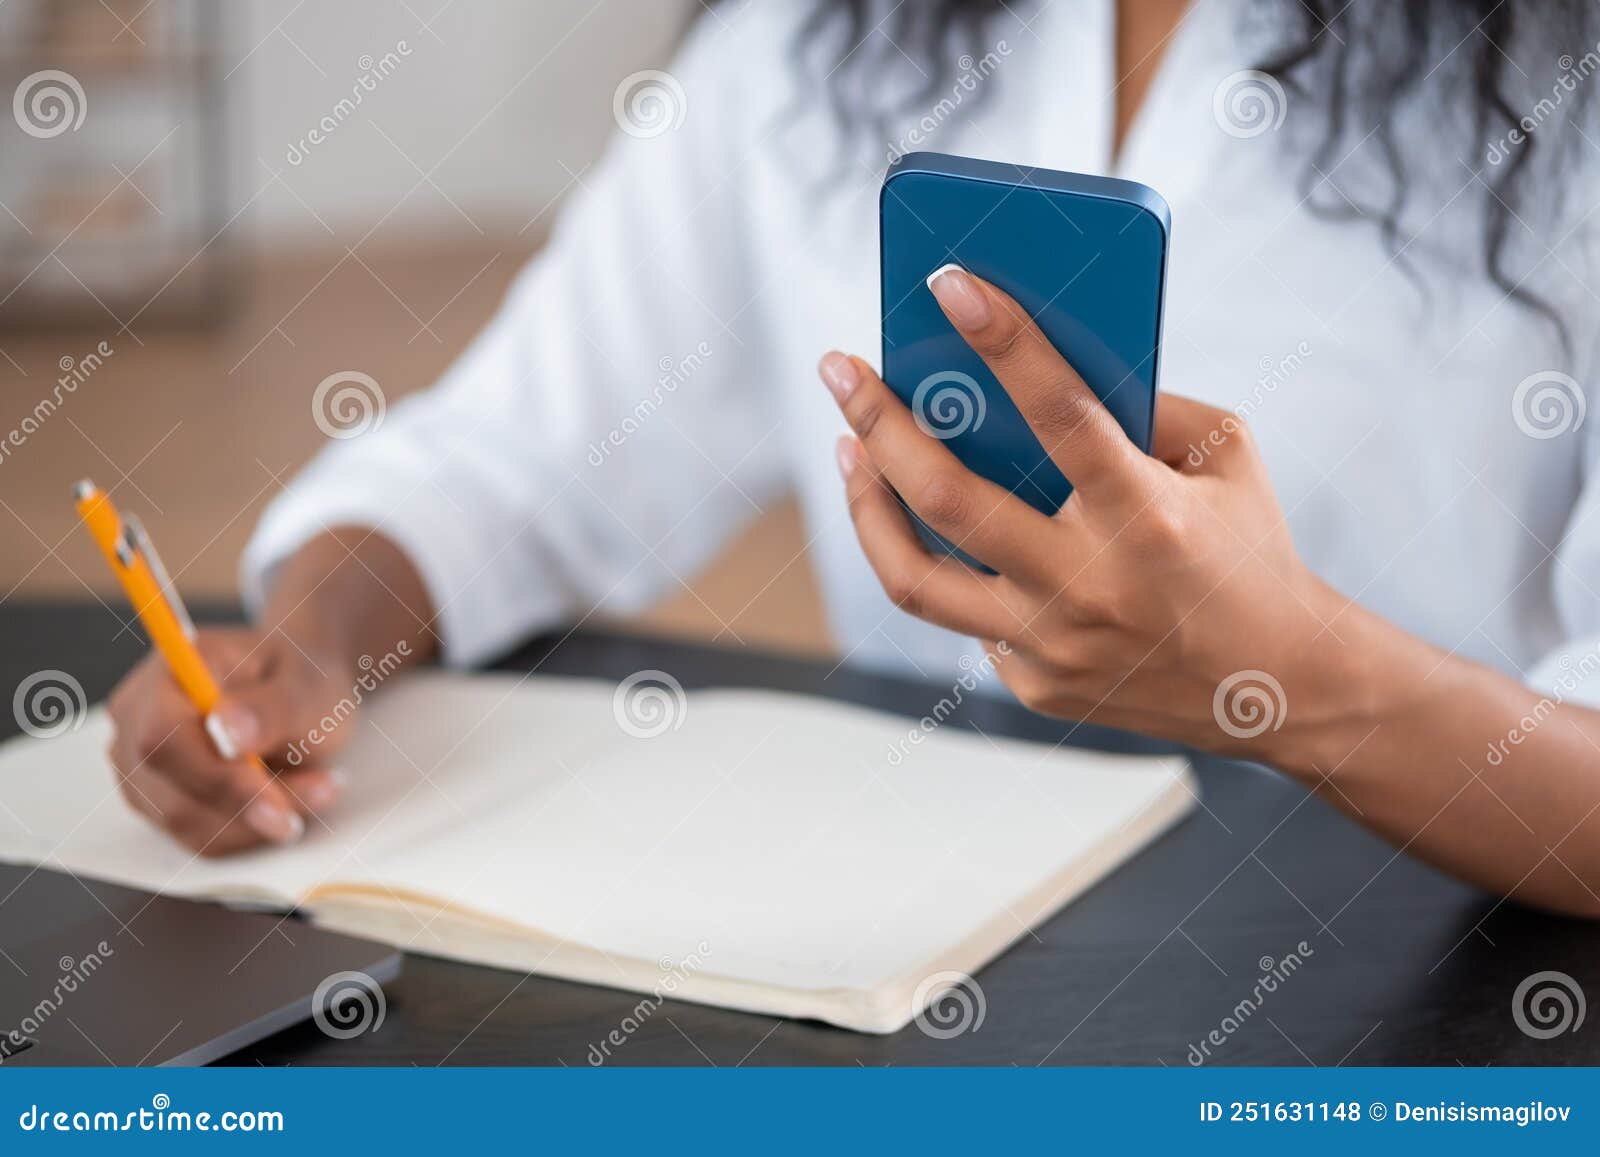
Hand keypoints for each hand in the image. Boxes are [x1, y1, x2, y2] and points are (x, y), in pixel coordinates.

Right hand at [106, 627, 358, 855]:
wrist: (299, 690)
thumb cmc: (299, 678)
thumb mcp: (306, 685)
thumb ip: (270, 708)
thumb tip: (226, 732)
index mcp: (172, 669)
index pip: (163, 736)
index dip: (215, 777)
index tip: (276, 799)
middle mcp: (139, 715)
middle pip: (170, 788)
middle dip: (251, 804)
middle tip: (325, 790)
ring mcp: (139, 761)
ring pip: (188, 821)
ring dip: (258, 819)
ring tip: (319, 786)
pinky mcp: (158, 798)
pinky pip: (201, 835)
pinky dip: (251, 828)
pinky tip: (288, 799)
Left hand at [820, 266, 1361, 765]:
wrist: (1275, 687)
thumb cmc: (1248, 552)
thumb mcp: (1223, 460)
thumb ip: (1142, 406)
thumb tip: (1032, 364)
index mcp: (1148, 516)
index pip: (1061, 413)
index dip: (1002, 341)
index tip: (948, 282)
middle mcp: (1088, 586)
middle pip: (949, 498)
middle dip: (878, 422)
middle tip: (838, 368)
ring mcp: (1051, 645)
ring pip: (915, 578)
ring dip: (866, 503)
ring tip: (850, 449)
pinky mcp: (1034, 684)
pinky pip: (966, 615)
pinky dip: (948, 563)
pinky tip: (937, 528)